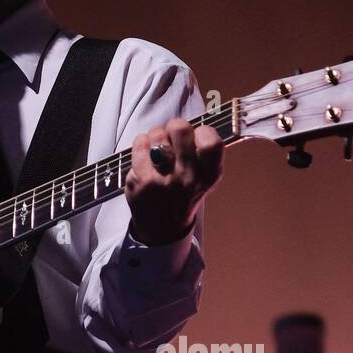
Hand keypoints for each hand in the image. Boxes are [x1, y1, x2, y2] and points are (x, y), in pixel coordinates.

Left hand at [123, 118, 223, 245]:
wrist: (163, 228)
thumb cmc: (183, 194)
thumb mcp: (203, 179)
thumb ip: (202, 154)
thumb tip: (195, 124)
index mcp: (209, 175)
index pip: (212, 141)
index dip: (201, 132)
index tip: (194, 138)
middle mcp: (189, 177)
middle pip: (180, 128)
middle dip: (174, 127)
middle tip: (171, 139)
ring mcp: (165, 179)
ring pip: (157, 133)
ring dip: (155, 135)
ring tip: (156, 149)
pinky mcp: (142, 180)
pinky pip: (140, 143)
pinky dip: (140, 143)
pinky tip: (144, 154)